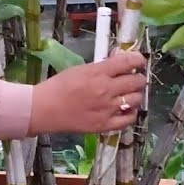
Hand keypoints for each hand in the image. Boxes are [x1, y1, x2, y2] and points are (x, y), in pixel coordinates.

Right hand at [28, 50, 147, 135]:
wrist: (44, 109)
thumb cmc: (58, 86)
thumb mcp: (80, 69)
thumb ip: (100, 68)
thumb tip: (118, 65)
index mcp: (98, 72)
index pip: (129, 62)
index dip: (139, 60)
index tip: (139, 61)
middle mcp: (107, 90)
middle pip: (137, 81)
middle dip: (138, 78)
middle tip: (133, 79)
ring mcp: (107, 109)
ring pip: (136, 99)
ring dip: (135, 95)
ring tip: (128, 95)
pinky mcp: (105, 125)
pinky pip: (128, 119)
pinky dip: (130, 113)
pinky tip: (125, 110)